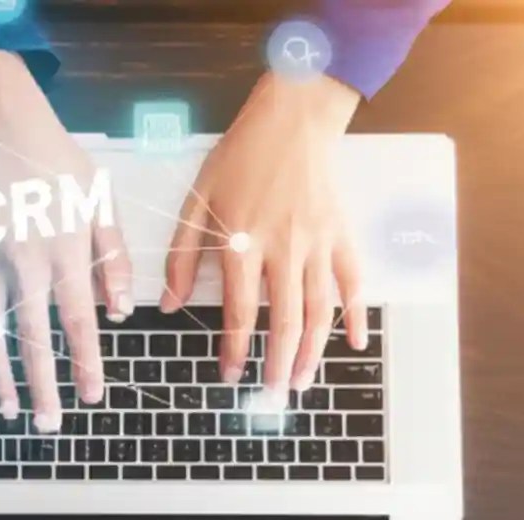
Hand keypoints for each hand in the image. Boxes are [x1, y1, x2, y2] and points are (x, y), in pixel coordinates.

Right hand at [0, 50, 131, 431]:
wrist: (1, 129)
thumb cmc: (56, 164)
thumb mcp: (100, 203)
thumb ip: (112, 259)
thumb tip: (120, 310)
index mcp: (63, 253)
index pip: (77, 323)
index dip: (85, 364)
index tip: (92, 397)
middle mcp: (22, 265)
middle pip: (32, 340)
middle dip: (42, 388)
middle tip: (50, 425)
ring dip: (0, 377)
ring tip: (10, 410)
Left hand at [161, 72, 366, 397]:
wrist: (292, 120)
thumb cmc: (239, 158)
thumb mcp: (196, 200)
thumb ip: (181, 255)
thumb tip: (167, 305)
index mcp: (243, 241)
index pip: (239, 310)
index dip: (234, 348)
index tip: (229, 375)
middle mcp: (283, 247)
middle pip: (284, 320)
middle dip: (277, 363)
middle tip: (271, 394)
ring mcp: (317, 243)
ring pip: (319, 309)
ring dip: (312, 351)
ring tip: (301, 381)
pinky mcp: (341, 235)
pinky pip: (352, 282)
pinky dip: (356, 314)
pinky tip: (354, 343)